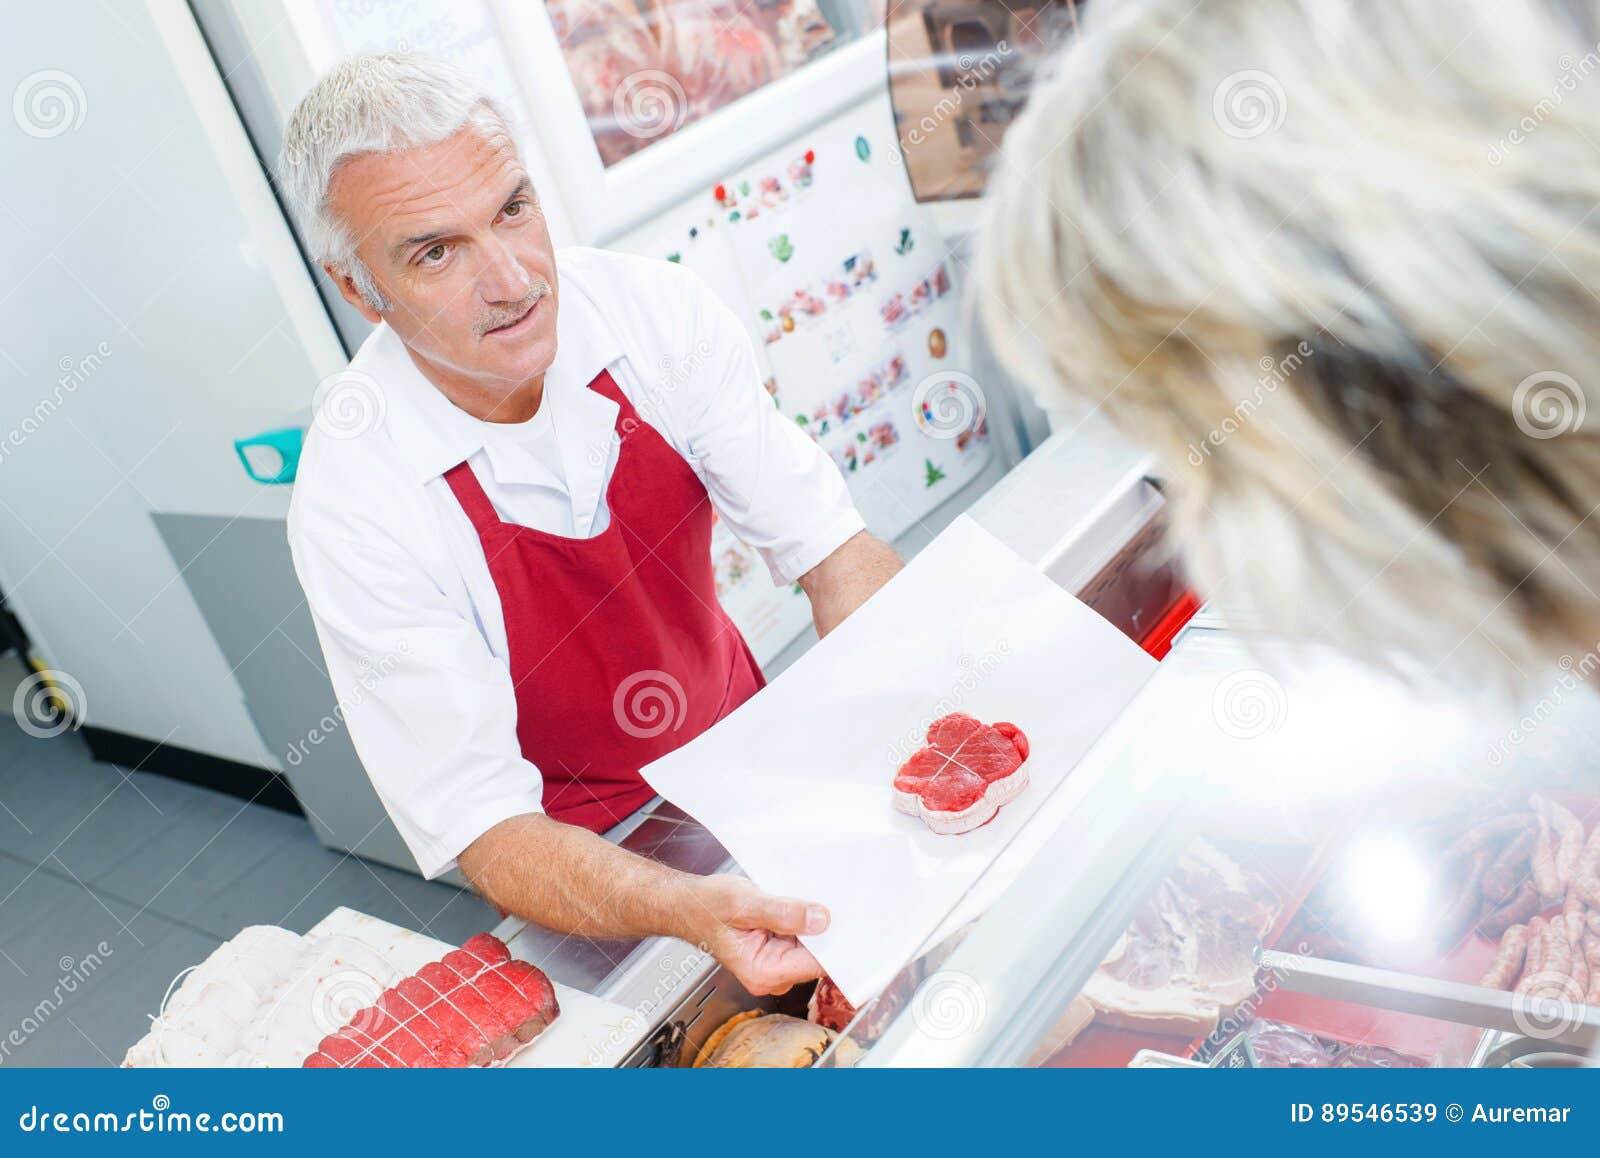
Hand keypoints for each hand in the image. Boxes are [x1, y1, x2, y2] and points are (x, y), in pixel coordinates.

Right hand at [680, 875, 829, 995]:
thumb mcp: (743, 903)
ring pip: (813, 945)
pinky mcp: (779, 950)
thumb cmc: (706, 907)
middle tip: (831, 901)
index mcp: (764, 972)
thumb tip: (820, 919)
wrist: (689, 904)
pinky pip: (804, 937)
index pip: (817, 965)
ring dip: (814, 924)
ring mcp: (777, 963)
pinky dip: (805, 921)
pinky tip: (797, 904)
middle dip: (826, 931)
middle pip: (818, 956)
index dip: (835, 943)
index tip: (851, 923)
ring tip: (804, 899)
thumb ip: (782, 913)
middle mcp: (773, 974)